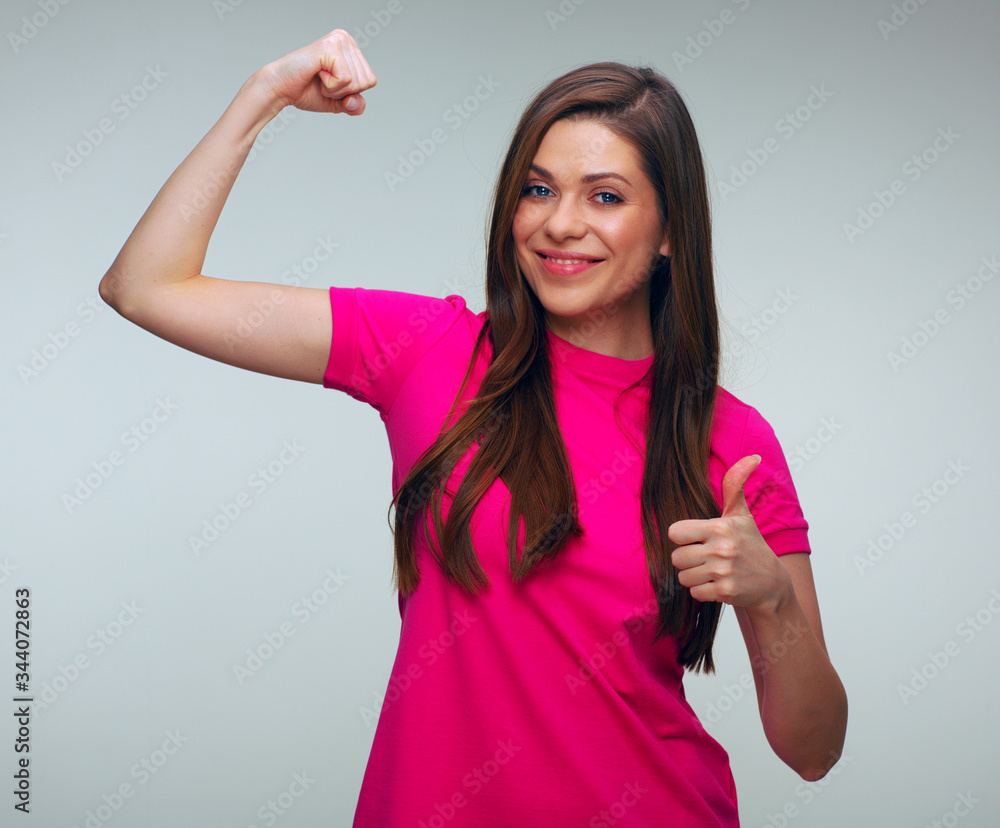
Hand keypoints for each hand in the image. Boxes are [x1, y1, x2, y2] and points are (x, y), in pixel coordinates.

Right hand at [256, 29, 376, 114]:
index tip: (330, 84)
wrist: (281, 89)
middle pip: (366, 82)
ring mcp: (339, 40)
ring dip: (336, 89)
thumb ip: (355, 105)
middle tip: (323, 82)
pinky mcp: (330, 47)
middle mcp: (346, 39)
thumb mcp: (338, 102)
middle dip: (344, 92)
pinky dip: (331, 86)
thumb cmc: (306, 91)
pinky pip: (346, 79)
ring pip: (357, 81)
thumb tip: (356, 102)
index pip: (371, 81)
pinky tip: (317, 74)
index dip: (351, 92)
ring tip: (319, 77)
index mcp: (351, 48)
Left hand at [667, 455, 791, 611]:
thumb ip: (735, 485)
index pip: (674, 533)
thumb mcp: (741, 515)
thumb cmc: (751, 545)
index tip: (697, 540)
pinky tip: (717, 584)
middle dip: (688, 560)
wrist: (773, 584)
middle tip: (706, 558)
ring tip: (712, 571)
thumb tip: (752, 457)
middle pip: (676, 558)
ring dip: (694, 577)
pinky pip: (694, 593)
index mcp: (720, 527)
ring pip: (683, 577)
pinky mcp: (725, 592)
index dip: (683, 538)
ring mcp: (723, 571)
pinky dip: (703, 592)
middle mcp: (721, 548)